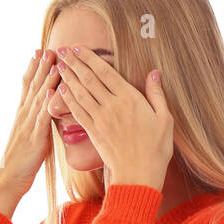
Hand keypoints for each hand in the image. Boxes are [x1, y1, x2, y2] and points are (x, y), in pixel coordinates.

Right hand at [0, 50, 61, 214]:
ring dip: (46, 77)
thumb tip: (43, 117)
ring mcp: (28, 126)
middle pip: (32, 86)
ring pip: (38, 96)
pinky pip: (43, 117)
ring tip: (52, 60)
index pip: (27, 87)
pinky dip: (48, 102)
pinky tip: (53, 89)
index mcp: (22, 117)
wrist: (7, 180)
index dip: (32, 69)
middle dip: (40, 66)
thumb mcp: (28, 139)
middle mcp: (24, 117)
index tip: (38, 52)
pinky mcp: (35, 137)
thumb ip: (35, 125)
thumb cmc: (19, 164)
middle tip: (47, 47)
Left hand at [51, 46, 172, 188]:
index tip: (78, 48)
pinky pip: (77, 112)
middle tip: (61, 50)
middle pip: (89, 80)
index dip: (90, 59)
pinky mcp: (93, 133)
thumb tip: (154, 73)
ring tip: (58, 65)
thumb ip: (156, 94)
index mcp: (130, 99)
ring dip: (68, 78)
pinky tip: (60, 91)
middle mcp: (112, 107)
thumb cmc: (156, 149)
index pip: (106, 72)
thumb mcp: (164, 119)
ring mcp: (100, 120)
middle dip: (74, 63)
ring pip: (80, 94)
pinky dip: (68, 99)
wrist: (138, 175)